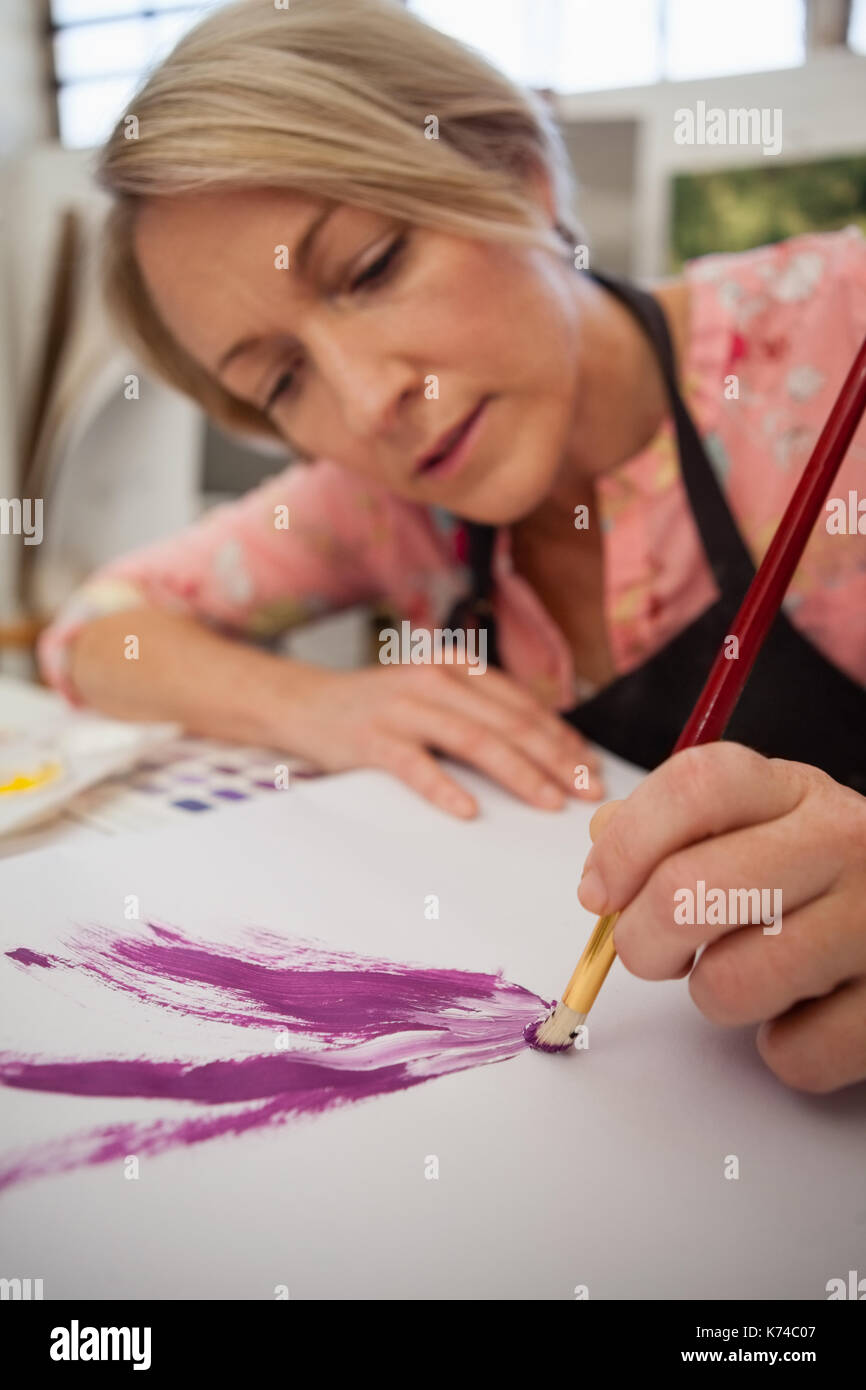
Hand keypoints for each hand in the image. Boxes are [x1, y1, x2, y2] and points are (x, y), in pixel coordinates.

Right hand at [269, 660, 603, 816]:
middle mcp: (436, 680)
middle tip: (587, 792)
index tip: (591, 767)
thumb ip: (480, 710)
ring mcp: (403, 707)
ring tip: (548, 802)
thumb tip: (545, 748)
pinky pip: (415, 765)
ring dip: (519, 774)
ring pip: (475, 741)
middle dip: (556, 760)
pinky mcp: (372, 738)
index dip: (562, 738)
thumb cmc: (379, 708)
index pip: (523, 705)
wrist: (305, 704)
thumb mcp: (434, 694)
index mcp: (458, 667)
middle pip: (509, 723)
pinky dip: (444, 788)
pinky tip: (469, 811)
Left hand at [577, 742, 865, 1092]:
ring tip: (745, 974)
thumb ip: (675, 823)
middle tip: (651, 952)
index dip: (625, 845)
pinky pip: (792, 1052)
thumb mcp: (761, 821)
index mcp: (796, 790)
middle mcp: (842, 842)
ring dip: (713, 997)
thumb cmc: (822, 874)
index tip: (599, 892)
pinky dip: (781, 1047)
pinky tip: (804, 1011)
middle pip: (688, 889)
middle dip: (641, 940)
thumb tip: (605, 839)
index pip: (693, 787)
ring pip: (730, 984)